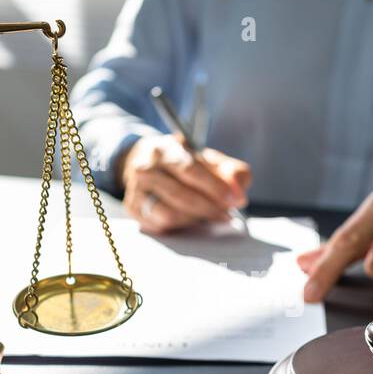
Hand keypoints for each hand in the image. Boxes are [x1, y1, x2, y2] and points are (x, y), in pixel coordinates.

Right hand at [120, 134, 251, 233]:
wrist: (145, 163)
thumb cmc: (183, 163)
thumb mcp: (208, 159)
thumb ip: (230, 171)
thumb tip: (239, 193)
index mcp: (165, 149)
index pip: (189, 169)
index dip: (214, 186)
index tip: (234, 199)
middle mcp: (145, 168)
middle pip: (180, 194)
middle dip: (209, 207)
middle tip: (227, 214)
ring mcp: (136, 190)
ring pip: (170, 213)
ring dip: (196, 218)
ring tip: (213, 216)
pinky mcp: (133, 209)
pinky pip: (161, 224)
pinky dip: (183, 224)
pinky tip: (193, 218)